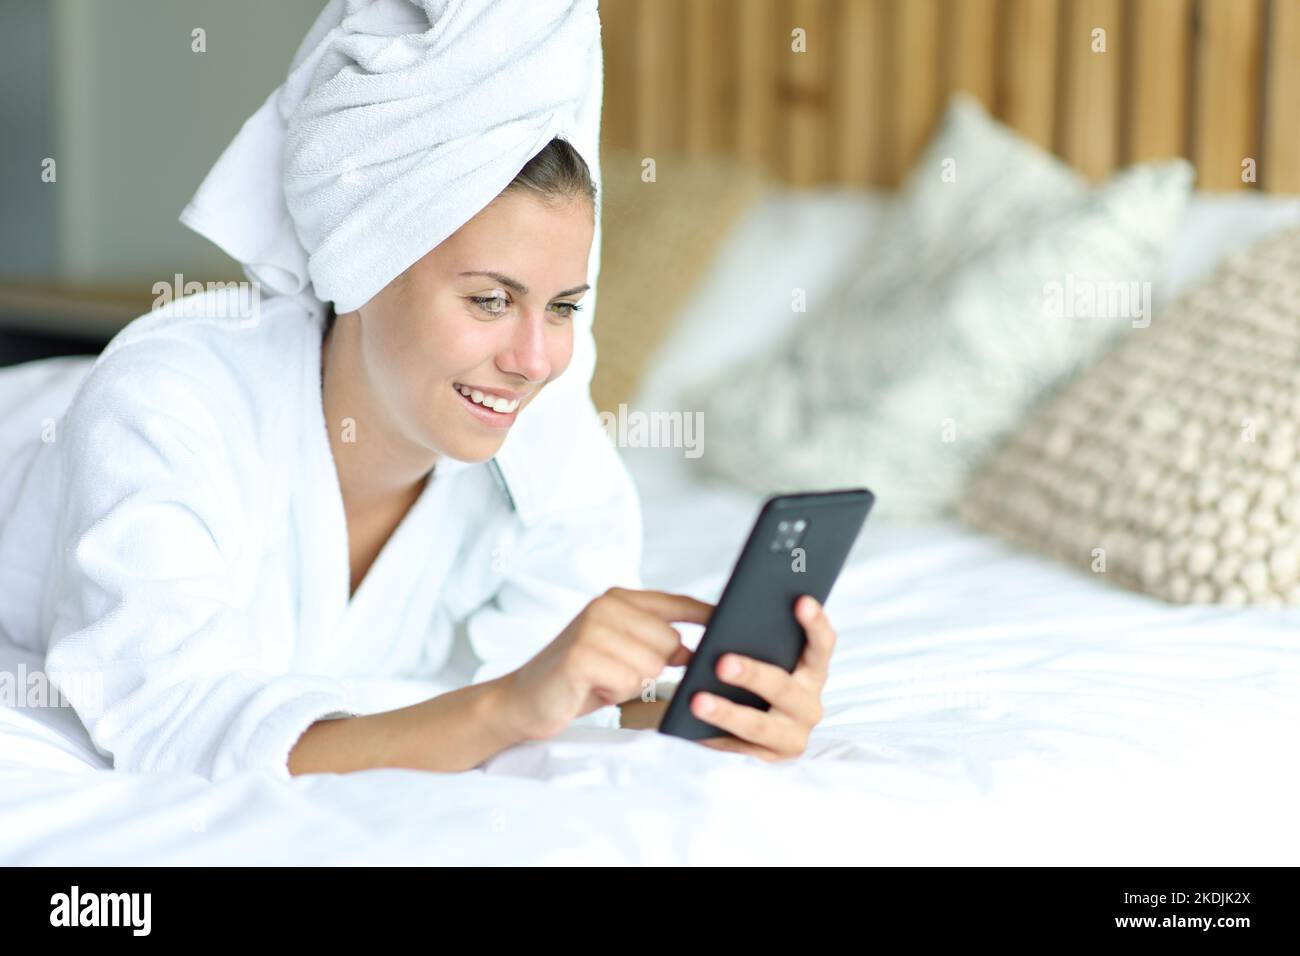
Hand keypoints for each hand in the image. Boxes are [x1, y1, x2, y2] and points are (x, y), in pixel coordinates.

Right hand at [502, 588, 709, 739]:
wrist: (523, 700)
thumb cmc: (579, 679)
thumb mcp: (622, 653)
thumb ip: (657, 642)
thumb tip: (700, 651)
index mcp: (618, 598)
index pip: (678, 602)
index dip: (708, 616)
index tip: (736, 622)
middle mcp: (606, 605)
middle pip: (671, 643)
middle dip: (654, 669)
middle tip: (617, 674)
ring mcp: (592, 627)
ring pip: (652, 665)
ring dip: (632, 685)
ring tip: (602, 681)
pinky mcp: (582, 655)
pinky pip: (629, 682)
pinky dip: (615, 694)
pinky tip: (592, 689)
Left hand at [691, 594, 832, 760]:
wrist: (746, 719)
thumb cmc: (755, 675)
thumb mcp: (762, 655)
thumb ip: (757, 639)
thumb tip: (728, 621)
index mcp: (813, 671)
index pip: (822, 645)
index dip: (815, 623)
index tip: (800, 601)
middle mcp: (810, 705)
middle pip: (783, 687)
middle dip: (753, 674)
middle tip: (722, 662)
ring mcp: (792, 735)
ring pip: (759, 725)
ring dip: (726, 712)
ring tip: (696, 700)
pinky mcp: (768, 758)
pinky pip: (739, 747)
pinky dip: (713, 735)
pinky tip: (689, 725)